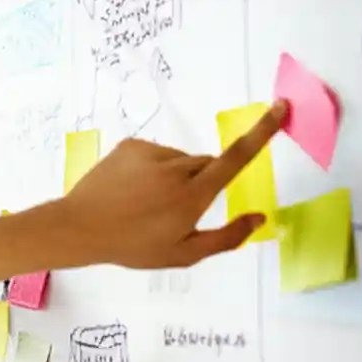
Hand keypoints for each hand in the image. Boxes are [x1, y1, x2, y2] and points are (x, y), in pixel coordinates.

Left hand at [60, 100, 286, 268]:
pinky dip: (153, 169)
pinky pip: (157, 153)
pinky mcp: (131, 145)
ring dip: (176, 176)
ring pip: (181, 160)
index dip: (262, 132)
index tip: (280, 107)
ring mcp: (151, 153)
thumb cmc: (134, 246)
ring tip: (145, 202)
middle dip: (203, 181)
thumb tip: (260, 217)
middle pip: (208, 165)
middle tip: (174, 210)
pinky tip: (132, 190)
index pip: (235, 158)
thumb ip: (226, 238)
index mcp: (193, 195)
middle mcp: (176, 168)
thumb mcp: (183, 254)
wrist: (80, 227)